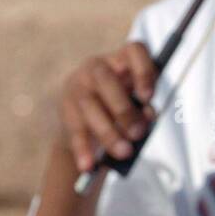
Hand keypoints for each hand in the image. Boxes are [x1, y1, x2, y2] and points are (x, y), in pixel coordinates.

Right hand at [58, 40, 157, 173]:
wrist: (88, 122)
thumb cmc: (121, 109)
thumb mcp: (136, 105)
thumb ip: (143, 108)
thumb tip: (147, 117)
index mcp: (122, 60)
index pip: (134, 50)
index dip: (143, 71)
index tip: (148, 97)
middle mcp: (97, 67)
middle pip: (107, 80)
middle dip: (124, 109)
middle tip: (138, 134)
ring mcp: (78, 87)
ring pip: (90, 107)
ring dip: (109, 133)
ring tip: (124, 153)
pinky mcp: (66, 109)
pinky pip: (75, 129)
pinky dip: (83, 149)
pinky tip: (89, 165)